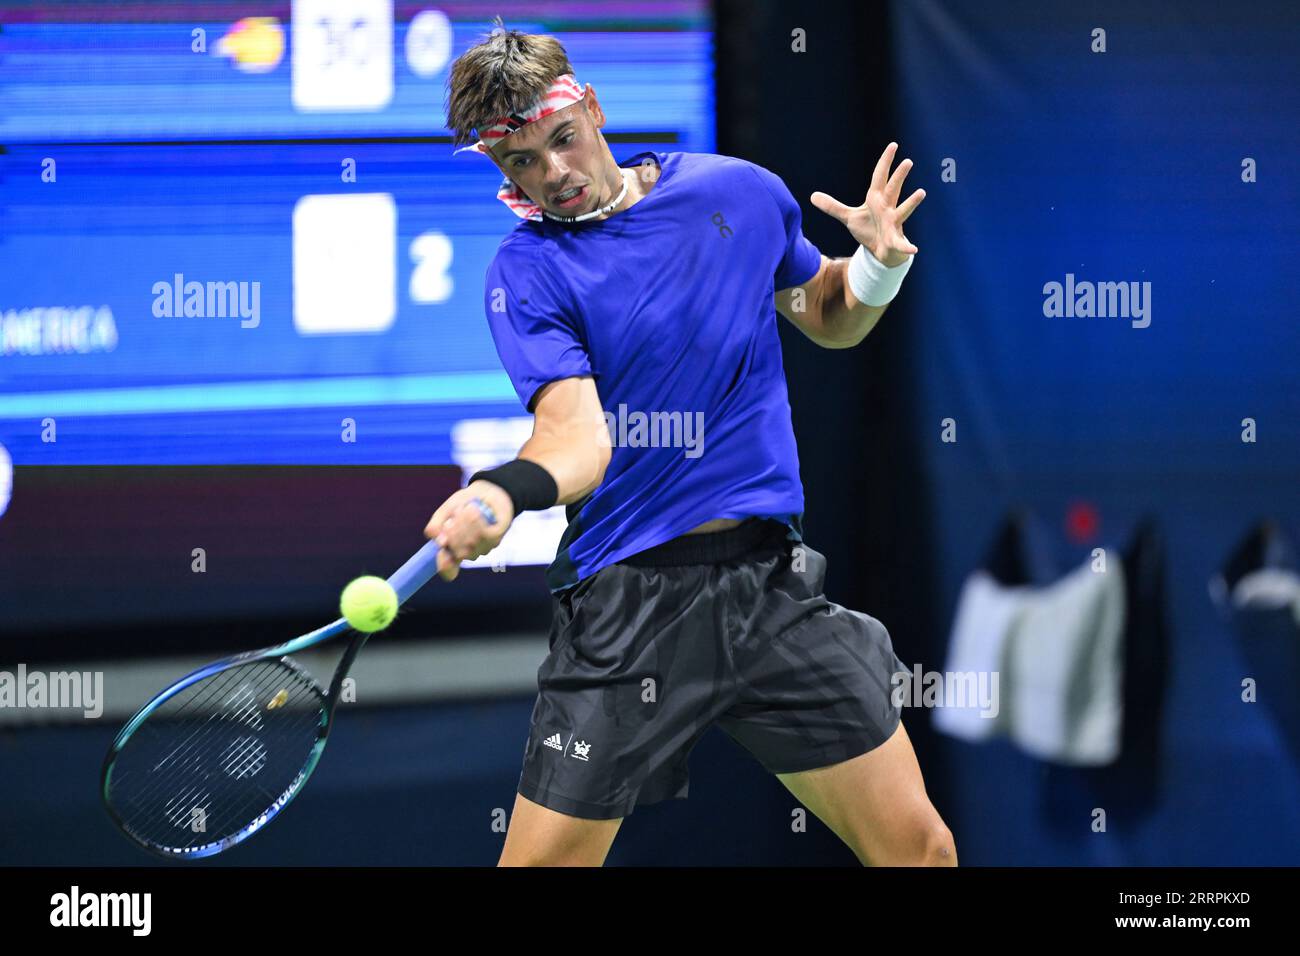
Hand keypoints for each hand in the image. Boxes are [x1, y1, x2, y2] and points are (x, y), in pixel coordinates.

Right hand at [423, 481, 514, 580]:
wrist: (486, 491)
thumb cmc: (463, 504)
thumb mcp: (445, 512)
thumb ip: (436, 526)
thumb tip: (438, 541)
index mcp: (453, 550)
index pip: (449, 571)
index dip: (445, 567)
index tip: (442, 554)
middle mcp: (469, 552)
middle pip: (458, 552)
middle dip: (452, 531)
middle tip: (452, 516)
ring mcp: (483, 547)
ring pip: (470, 543)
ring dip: (463, 522)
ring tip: (463, 508)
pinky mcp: (496, 537)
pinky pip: (483, 534)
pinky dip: (475, 520)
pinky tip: (472, 509)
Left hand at [810, 142, 924, 267]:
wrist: (880, 250)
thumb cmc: (868, 230)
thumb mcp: (848, 217)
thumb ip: (832, 206)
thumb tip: (812, 196)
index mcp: (876, 199)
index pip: (880, 177)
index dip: (885, 162)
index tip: (894, 145)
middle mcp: (887, 208)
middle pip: (893, 189)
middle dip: (899, 176)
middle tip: (907, 161)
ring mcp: (893, 223)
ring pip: (903, 210)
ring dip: (911, 202)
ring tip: (921, 192)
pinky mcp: (894, 240)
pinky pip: (901, 243)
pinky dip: (907, 246)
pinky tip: (914, 249)